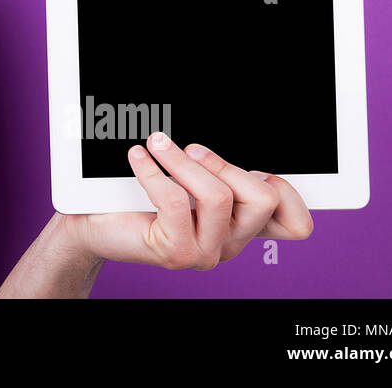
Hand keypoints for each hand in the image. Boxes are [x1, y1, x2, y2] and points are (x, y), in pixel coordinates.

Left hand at [66, 131, 314, 269]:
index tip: (258, 168)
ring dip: (184, 161)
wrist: (95, 225)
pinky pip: (175, 201)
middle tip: (192, 148)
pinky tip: (139, 157)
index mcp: (241, 224)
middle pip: (263, 198)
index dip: (289, 193)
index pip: (296, 224)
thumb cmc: (140, 196)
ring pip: (218, 197)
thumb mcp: (186, 178)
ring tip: (158, 144)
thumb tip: (222, 139)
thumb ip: (214, 167)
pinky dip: (154, 170)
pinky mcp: (176, 252)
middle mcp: (231, 243)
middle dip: (225, 163)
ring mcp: (206, 253)